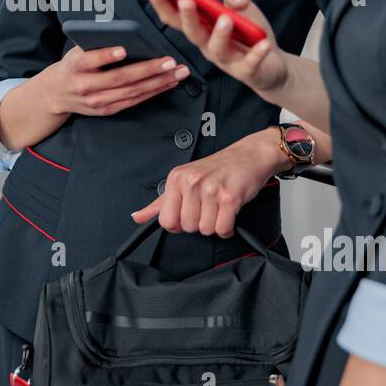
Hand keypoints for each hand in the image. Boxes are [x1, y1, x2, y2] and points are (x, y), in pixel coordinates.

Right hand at [38, 43, 189, 118]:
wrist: (56, 94)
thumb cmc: (72, 66)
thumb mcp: (76, 50)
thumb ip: (96, 43)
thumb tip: (124, 31)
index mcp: (76, 66)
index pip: (90, 60)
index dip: (106, 55)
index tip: (123, 49)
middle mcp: (86, 86)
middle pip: (119, 78)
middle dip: (148, 70)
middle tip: (170, 61)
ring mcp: (97, 101)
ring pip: (131, 92)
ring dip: (158, 82)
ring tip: (177, 73)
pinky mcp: (107, 110)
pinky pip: (134, 101)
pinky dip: (153, 92)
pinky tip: (168, 84)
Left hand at [129, 129, 286, 237]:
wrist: (248, 156)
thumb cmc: (217, 169)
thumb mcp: (184, 180)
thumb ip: (160, 202)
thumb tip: (137, 217)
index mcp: (176, 178)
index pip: (166, 220)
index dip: (179, 223)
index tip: (189, 213)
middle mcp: (191, 182)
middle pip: (187, 227)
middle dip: (200, 222)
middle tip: (209, 206)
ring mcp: (210, 189)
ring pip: (205, 230)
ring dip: (215, 224)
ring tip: (220, 207)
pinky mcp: (229, 197)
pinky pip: (222, 229)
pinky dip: (227, 228)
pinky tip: (229, 214)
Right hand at [143, 0, 288, 100]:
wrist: (272, 67)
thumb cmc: (249, 37)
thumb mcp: (243, 9)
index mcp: (202, 29)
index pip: (175, 16)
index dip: (161, 2)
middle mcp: (208, 46)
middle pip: (191, 32)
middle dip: (186, 16)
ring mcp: (226, 60)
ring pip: (216, 49)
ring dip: (219, 34)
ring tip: (225, 18)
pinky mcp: (246, 72)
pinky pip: (249, 63)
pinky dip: (255, 54)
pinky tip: (262, 44)